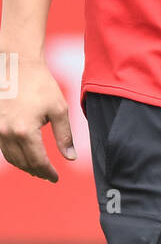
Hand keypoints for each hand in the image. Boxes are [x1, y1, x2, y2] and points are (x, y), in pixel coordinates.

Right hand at [0, 52, 75, 182]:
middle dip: (36, 171)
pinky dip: (14, 155)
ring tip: (38, 168)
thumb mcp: (59, 109)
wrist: (17, 66)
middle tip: (48, 174)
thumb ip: (65, 135)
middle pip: (22, 163)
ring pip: (10, 157)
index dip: (47, 172)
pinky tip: (24, 154)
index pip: (37, 161)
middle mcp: (6, 134)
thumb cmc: (41, 85)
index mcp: (25, 131)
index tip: (55, 178)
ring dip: (24, 165)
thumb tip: (70, 157)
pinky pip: (2, 148)